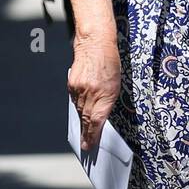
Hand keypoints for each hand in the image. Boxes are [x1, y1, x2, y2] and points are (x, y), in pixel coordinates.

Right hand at [68, 32, 120, 151]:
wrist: (94, 44)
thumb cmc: (110, 62)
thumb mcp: (117, 84)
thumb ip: (108, 101)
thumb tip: (101, 117)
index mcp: (106, 93)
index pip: (97, 120)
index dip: (93, 135)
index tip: (90, 145)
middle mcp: (91, 93)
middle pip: (86, 119)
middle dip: (86, 134)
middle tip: (85, 145)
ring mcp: (79, 89)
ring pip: (79, 111)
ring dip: (82, 122)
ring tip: (83, 133)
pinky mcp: (72, 84)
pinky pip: (74, 101)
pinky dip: (78, 107)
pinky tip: (80, 113)